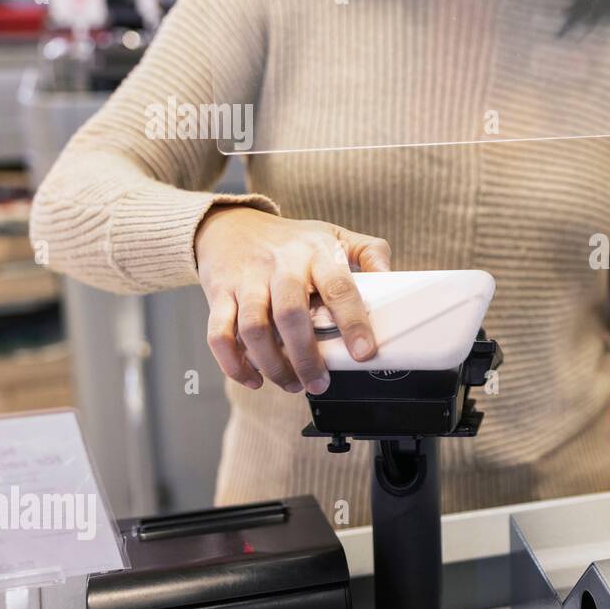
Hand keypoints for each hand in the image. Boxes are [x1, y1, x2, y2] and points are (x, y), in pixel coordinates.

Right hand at [194, 206, 390, 393]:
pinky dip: (234, 363)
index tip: (363, 352)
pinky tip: (254, 378)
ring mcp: (247, 281)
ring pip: (255, 328)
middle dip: (306, 356)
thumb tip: (389, 278)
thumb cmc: (290, 239)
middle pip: (291, 314)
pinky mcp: (220, 294)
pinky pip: (219, 333)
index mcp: (316, 253)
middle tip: (319, 383)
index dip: (352, 322)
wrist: (231, 224)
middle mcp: (280, 266)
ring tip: (292, 384)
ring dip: (273, 365)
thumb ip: (369, 252)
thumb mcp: (334, 234)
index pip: (338, 288)